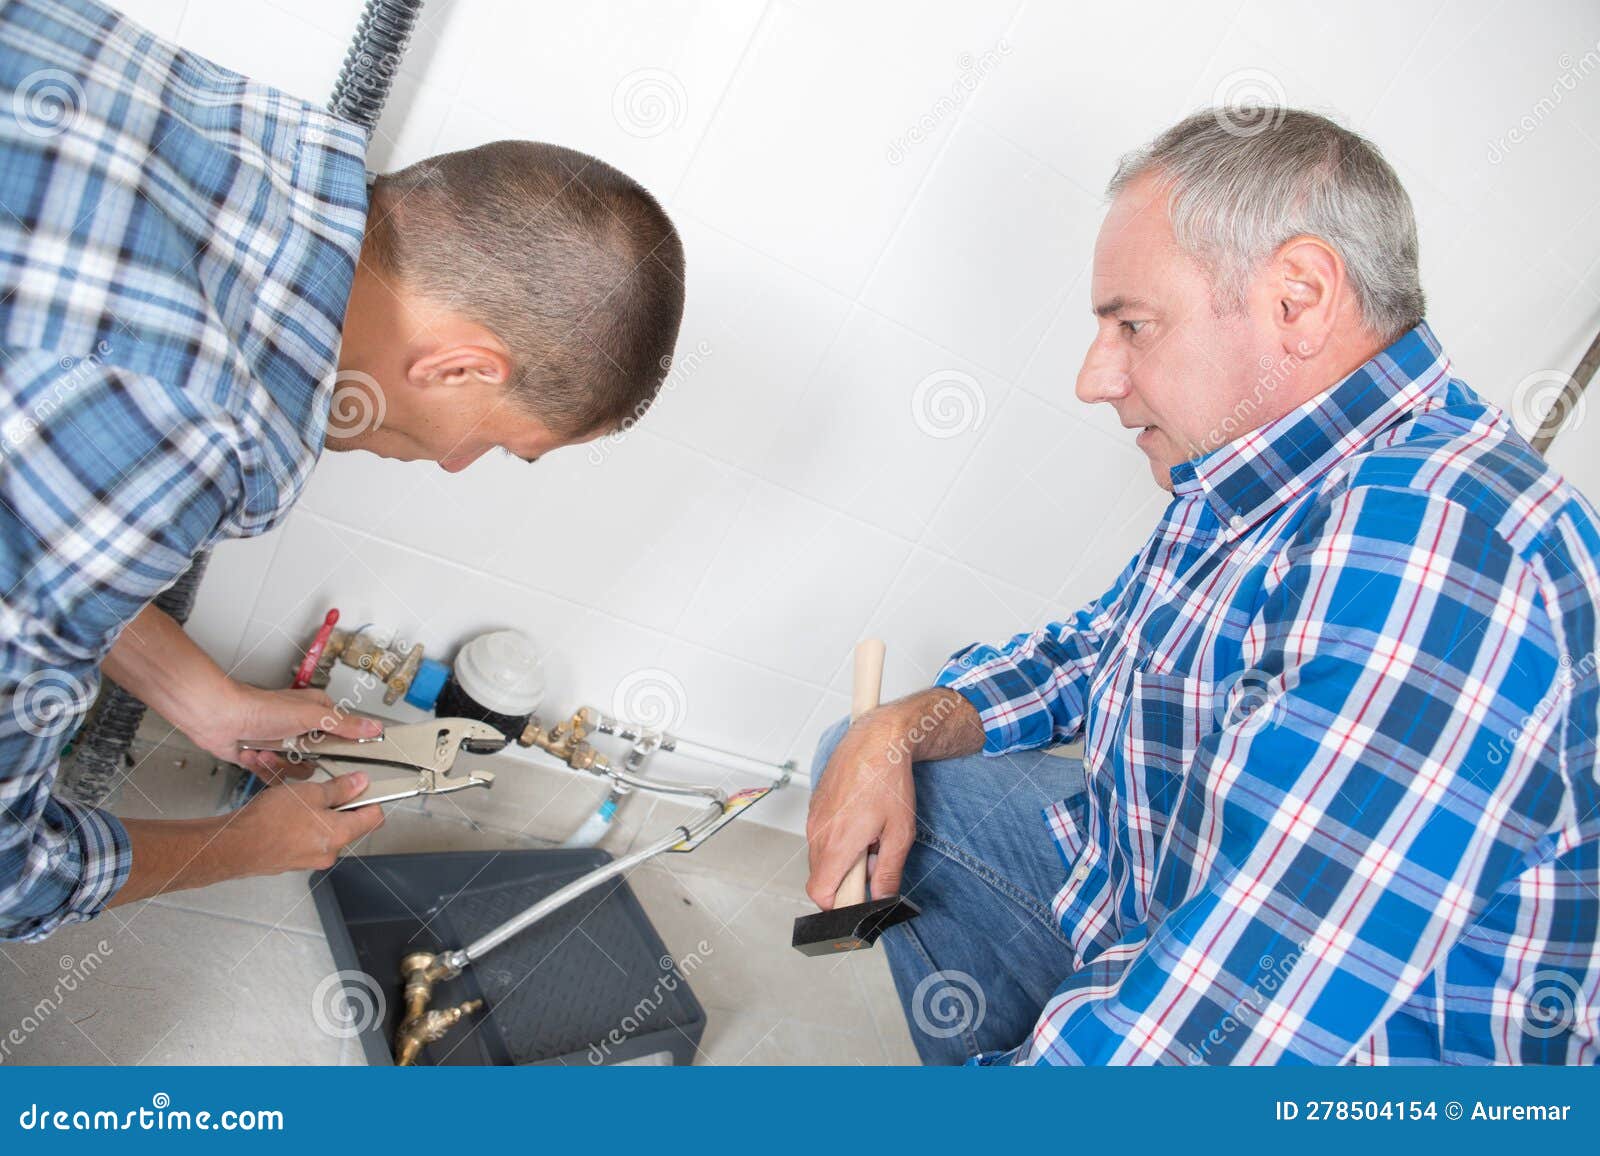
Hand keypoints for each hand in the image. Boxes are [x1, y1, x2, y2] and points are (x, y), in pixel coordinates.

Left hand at [183, 680, 382, 782]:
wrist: (218, 718)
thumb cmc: (257, 707)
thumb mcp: (310, 715)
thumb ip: (344, 724)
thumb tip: (374, 728)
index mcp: (318, 713)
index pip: (343, 737)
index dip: (339, 751)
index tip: (333, 755)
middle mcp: (303, 729)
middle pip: (319, 761)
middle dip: (298, 760)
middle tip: (290, 750)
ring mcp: (284, 744)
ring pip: (296, 772)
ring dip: (276, 764)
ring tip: (264, 750)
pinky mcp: (266, 757)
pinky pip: (275, 776)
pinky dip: (262, 767)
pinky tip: (253, 753)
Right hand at [224, 772, 386, 872]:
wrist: (233, 846)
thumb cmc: (268, 822)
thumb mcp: (309, 793)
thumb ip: (339, 789)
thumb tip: (360, 783)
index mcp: (339, 835)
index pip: (373, 818)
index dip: (371, 799)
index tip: (364, 787)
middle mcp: (328, 852)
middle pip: (348, 823)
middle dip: (338, 803)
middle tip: (323, 787)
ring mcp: (309, 858)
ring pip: (322, 828)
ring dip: (314, 810)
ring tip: (297, 796)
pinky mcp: (291, 859)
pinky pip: (302, 835)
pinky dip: (298, 821)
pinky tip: (283, 809)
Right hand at [804, 707, 916, 909]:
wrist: (877, 740)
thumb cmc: (888, 780)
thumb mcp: (900, 833)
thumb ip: (888, 872)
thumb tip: (882, 898)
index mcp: (837, 844)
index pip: (820, 894)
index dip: (838, 904)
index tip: (859, 898)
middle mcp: (818, 832)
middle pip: (822, 876)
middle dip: (846, 878)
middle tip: (874, 860)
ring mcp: (813, 818)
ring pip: (822, 855)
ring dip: (843, 857)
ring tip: (870, 835)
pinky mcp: (815, 806)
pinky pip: (821, 835)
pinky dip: (838, 837)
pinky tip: (861, 819)